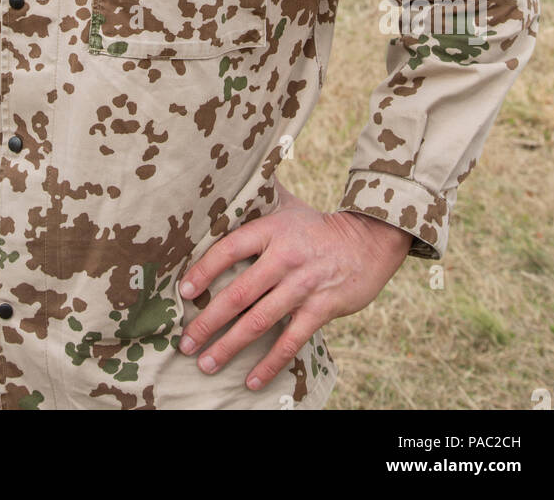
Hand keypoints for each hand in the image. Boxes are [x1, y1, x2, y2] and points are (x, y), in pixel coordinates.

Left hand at [177, 183, 412, 390]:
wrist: (369, 241)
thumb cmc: (316, 225)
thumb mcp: (287, 205)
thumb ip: (257, 195)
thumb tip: (228, 172)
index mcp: (272, 231)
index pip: (230, 249)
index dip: (205, 270)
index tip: (184, 291)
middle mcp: (285, 258)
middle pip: (239, 293)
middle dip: (209, 321)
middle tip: (185, 342)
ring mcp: (303, 286)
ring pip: (260, 321)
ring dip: (231, 345)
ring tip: (207, 363)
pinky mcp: (321, 309)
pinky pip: (291, 341)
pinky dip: (270, 363)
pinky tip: (252, 381)